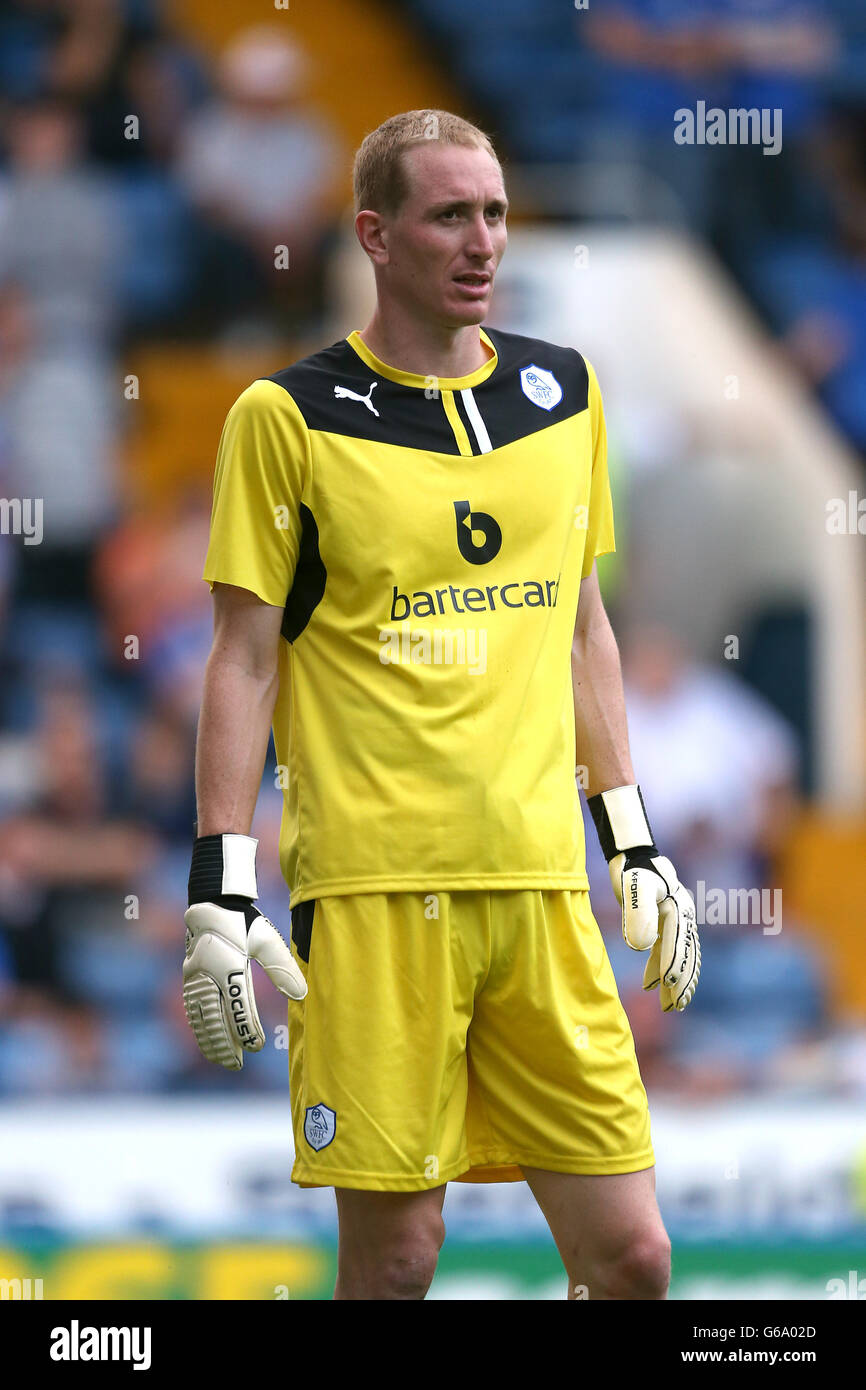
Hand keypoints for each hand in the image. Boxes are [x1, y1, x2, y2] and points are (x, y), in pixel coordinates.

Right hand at [183, 899, 306, 1068]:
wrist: (212, 902)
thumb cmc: (244, 921)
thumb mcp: (267, 940)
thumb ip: (283, 968)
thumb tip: (301, 995)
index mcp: (229, 965)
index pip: (238, 1006)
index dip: (246, 1029)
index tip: (256, 1046)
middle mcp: (208, 973)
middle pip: (215, 1018)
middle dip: (225, 1044)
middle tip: (237, 1065)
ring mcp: (195, 975)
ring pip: (200, 1016)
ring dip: (210, 1040)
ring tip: (222, 1060)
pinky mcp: (189, 975)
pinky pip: (191, 1007)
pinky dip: (198, 1026)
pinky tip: (205, 1039)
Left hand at [608, 849, 699, 1010]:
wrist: (634, 855)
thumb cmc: (632, 870)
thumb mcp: (632, 888)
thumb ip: (637, 915)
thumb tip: (642, 946)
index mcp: (677, 909)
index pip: (677, 942)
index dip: (672, 965)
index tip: (667, 986)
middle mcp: (683, 916)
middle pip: (686, 954)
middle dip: (681, 981)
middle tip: (675, 1006)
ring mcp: (677, 921)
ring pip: (681, 956)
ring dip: (676, 980)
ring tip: (670, 1005)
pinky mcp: (666, 924)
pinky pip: (669, 950)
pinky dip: (662, 968)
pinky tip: (651, 984)